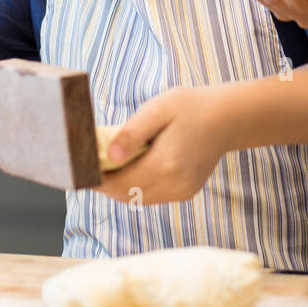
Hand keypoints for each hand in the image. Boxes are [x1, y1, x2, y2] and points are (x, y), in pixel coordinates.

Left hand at [94, 86, 231, 205]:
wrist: (226, 117)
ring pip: (139, 199)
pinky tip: (135, 168)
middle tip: (92, 166)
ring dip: (122, 187)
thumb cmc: (189, 107)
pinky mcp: (187, 192)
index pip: (119, 184)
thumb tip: (109, 155)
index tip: (81, 169)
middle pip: (126, 195)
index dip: (97, 180)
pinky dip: (139, 187)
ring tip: (112, 166)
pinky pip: (153, 196)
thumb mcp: (158, 108)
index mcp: (165, 164)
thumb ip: (132, 132)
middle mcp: (175, 183)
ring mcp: (182, 191)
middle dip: (106, 184)